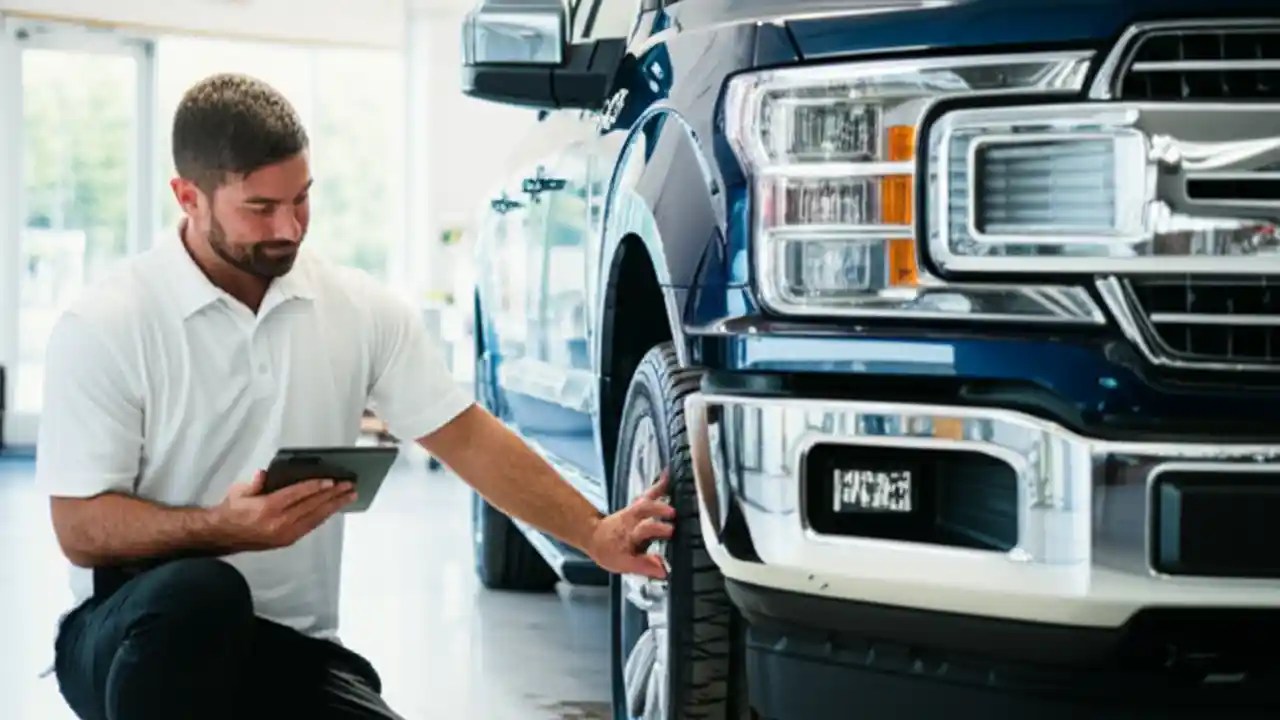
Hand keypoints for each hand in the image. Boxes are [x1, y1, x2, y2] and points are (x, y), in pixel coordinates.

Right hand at [210, 471, 356, 551]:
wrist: (222, 536)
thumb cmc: (232, 509)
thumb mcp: (239, 491)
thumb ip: (254, 483)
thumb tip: (264, 474)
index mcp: (266, 508)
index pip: (296, 495)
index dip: (315, 487)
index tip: (332, 481)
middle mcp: (278, 523)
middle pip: (311, 506)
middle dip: (332, 495)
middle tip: (349, 486)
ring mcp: (284, 534)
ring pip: (315, 518)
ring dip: (333, 506)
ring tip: (349, 496)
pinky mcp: (287, 541)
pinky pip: (310, 526)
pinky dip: (323, 516)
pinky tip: (334, 508)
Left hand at [586, 471, 675, 579]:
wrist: (595, 536)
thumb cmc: (610, 551)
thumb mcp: (624, 565)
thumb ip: (644, 566)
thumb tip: (664, 570)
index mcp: (630, 535)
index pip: (644, 530)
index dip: (657, 529)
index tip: (672, 531)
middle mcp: (632, 520)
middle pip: (644, 510)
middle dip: (659, 509)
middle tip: (674, 512)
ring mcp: (634, 511)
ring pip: (646, 500)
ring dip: (660, 493)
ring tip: (674, 484)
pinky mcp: (637, 505)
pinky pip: (649, 494)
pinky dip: (659, 485)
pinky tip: (669, 474)